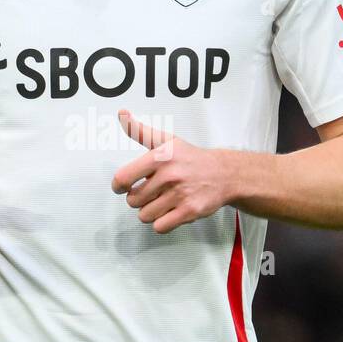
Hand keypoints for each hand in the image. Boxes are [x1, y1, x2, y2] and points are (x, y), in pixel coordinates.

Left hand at [110, 110, 231, 233]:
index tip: (123, 187)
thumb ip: (139, 131)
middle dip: (138, 199)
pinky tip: (170, 211)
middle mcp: (169, 175)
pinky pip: (160, 227)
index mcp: (160, 157)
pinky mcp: (189, 211)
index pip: (122, 178)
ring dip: (150, 212)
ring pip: (144, 216)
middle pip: (133, 201)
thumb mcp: (165, 141)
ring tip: (161, 201)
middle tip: (151, 192)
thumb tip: (121, 114)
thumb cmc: (190, 158)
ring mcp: (180, 195)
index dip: (118, 186)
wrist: (223, 174)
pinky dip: (162, 223)